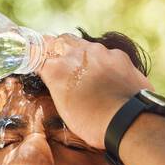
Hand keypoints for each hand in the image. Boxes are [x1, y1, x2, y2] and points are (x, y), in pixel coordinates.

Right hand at [36, 33, 153, 148]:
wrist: (128, 121)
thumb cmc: (92, 123)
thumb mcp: (64, 109)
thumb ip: (58, 87)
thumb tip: (56, 79)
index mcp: (57, 69)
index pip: (37, 54)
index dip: (37, 58)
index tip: (38, 63)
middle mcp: (76, 54)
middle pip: (61, 41)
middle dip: (59, 49)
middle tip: (61, 63)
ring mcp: (100, 52)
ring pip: (85, 46)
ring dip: (83, 56)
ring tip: (88, 75)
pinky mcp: (119, 56)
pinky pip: (107, 54)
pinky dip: (104, 63)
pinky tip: (109, 79)